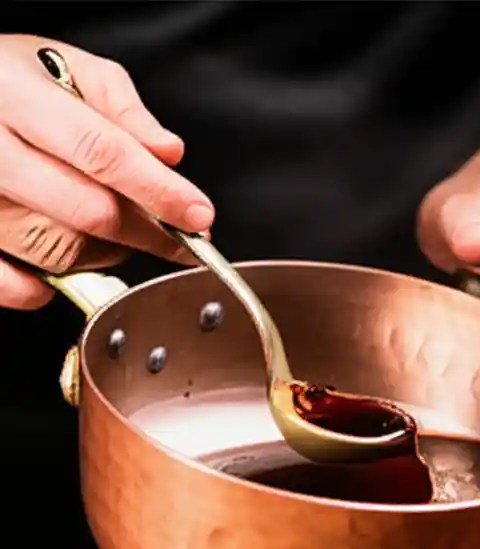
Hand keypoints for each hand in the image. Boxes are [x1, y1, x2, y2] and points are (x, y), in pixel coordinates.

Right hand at [0, 35, 213, 309]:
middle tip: (177, 231)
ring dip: (105, 253)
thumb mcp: (71, 68)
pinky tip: (64, 263)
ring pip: (54, 252)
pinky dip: (43, 288)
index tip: (199, 215)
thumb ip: (123, 110)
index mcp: (14, 95)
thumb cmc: (10, 78)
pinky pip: (7, 284)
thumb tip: (168, 154)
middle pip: (86, 211)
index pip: (101, 152)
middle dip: (148, 231)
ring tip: (116, 226)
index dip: (159, 190)